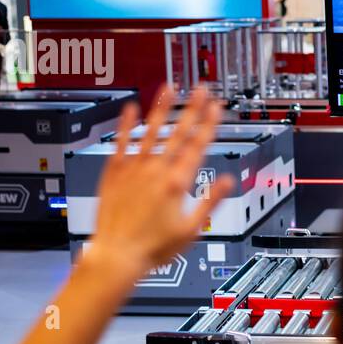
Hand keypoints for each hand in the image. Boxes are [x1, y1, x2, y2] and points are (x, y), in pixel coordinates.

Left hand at [88, 88, 233, 280]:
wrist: (116, 255)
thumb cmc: (152, 248)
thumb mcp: (191, 230)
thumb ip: (210, 202)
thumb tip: (228, 181)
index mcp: (177, 184)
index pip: (198, 146)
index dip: (209, 124)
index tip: (216, 107)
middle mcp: (156, 171)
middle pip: (178, 133)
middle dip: (192, 109)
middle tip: (200, 90)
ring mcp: (134, 170)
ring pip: (151, 131)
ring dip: (161, 109)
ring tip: (169, 89)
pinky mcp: (114, 173)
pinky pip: (121, 143)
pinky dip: (126, 125)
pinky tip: (130, 109)